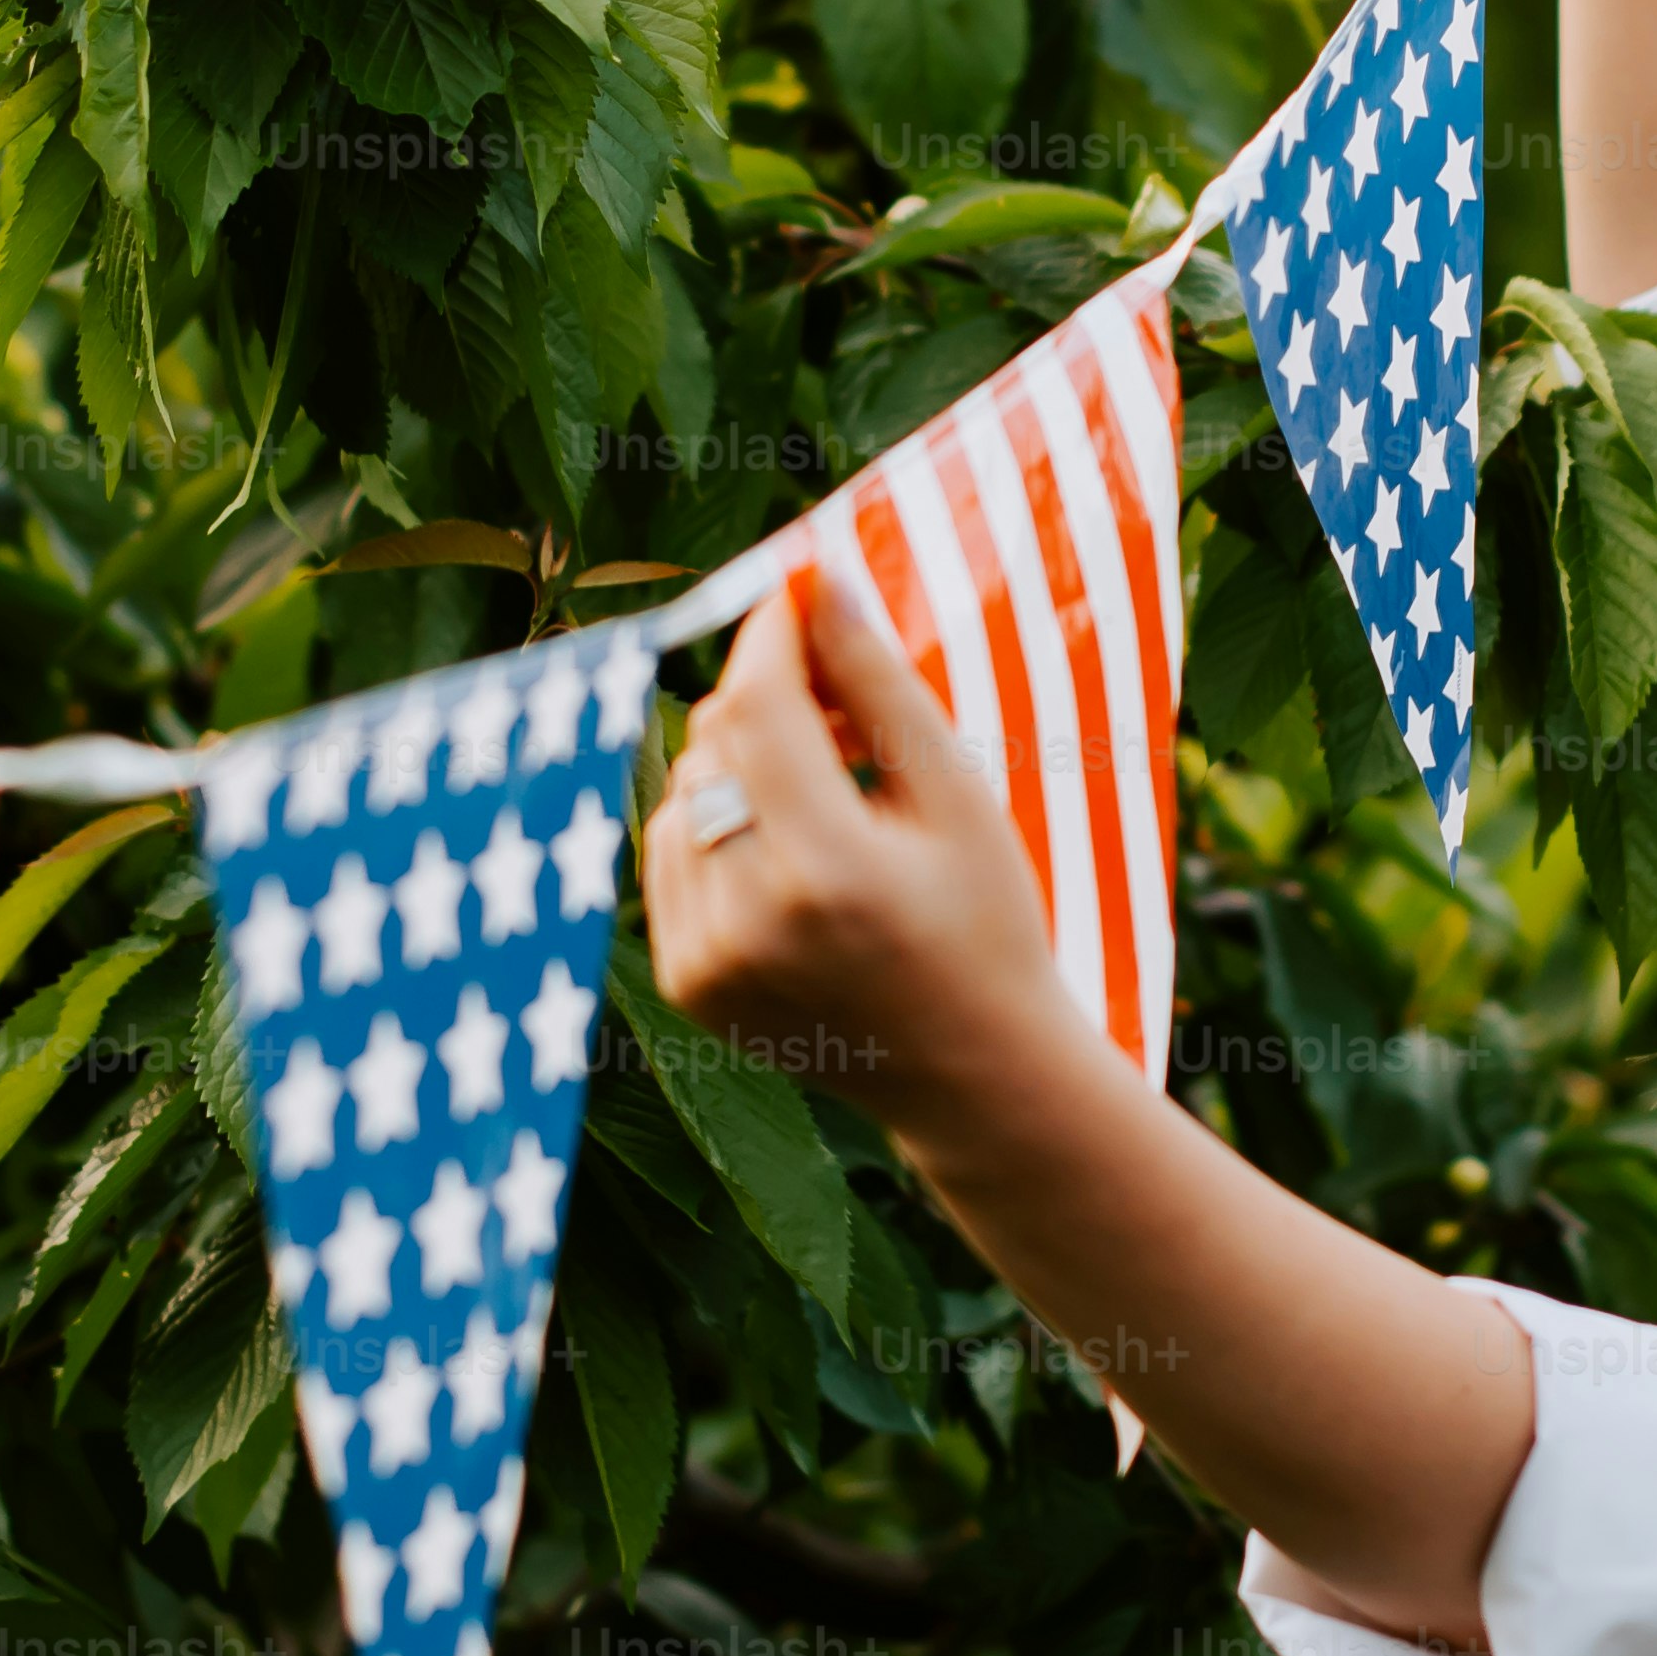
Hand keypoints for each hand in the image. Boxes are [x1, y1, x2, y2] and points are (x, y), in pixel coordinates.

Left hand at [642, 570, 1089, 1134]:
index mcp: (829, 872)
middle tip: (839, 698)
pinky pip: (669, 855)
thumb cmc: (986, 922)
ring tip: (825, 786)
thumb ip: (879, 686)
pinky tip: (788, 845)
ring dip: (738, 764)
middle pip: (714, 743)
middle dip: (765, 697)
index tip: (799, 593)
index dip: (770, 636)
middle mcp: (749, 920)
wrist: (972, 1073)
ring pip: (681, 793)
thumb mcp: (956, 796)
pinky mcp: (685, 981)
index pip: (755, 708)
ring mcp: (705, 960)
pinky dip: (713, 826)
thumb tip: (818, 582)